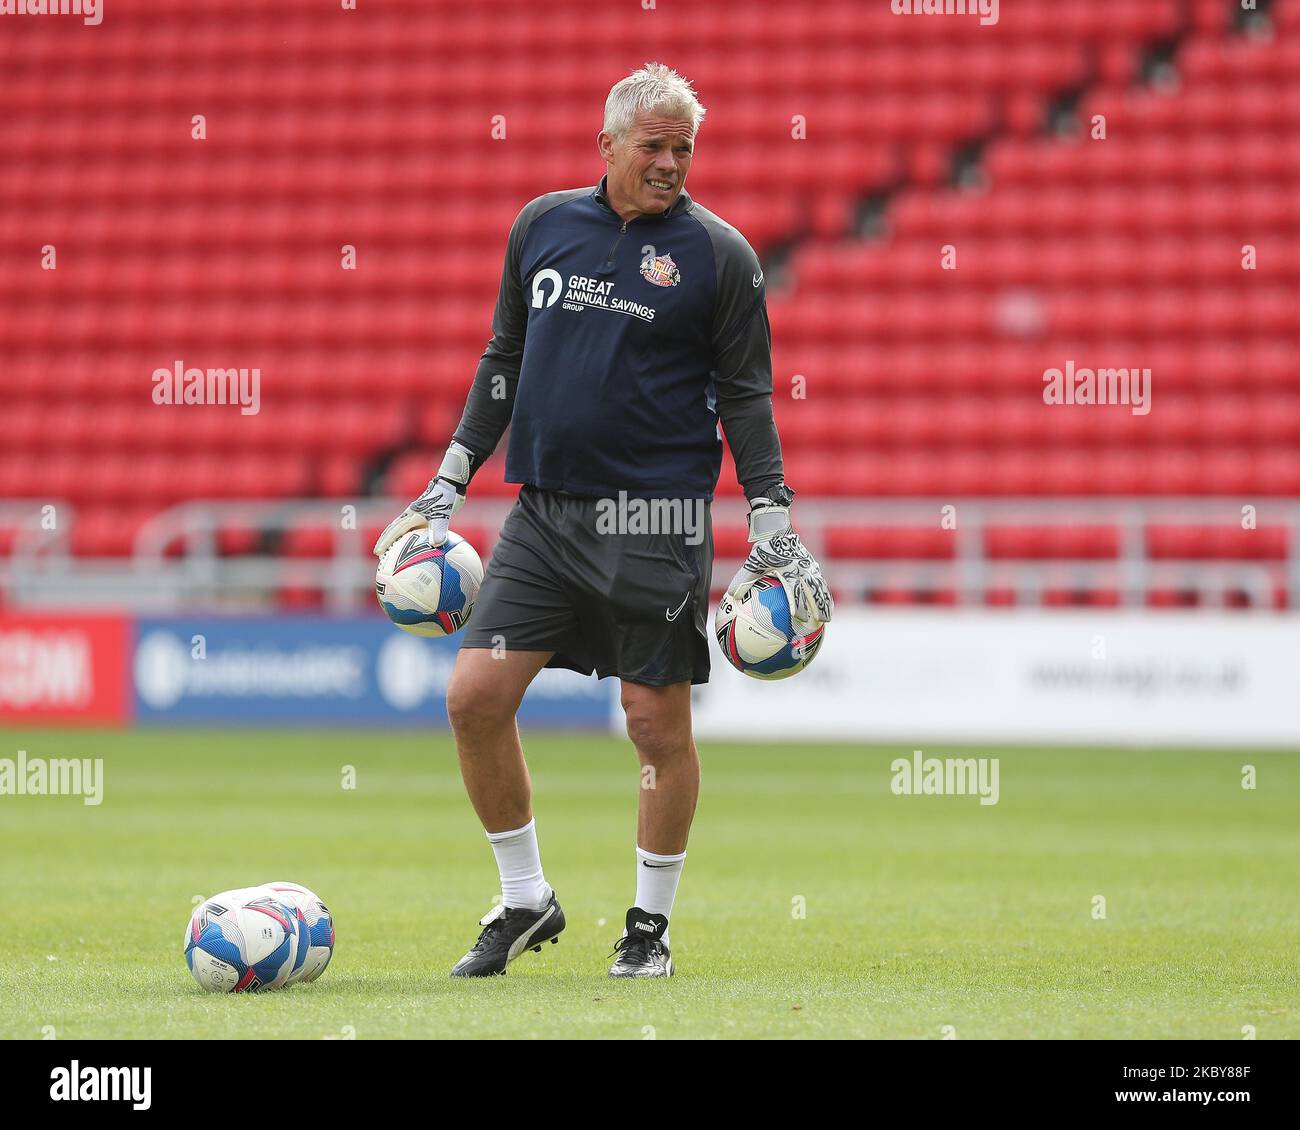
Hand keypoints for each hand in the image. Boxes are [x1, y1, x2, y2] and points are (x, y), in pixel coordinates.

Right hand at [372, 441, 472, 555]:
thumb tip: (437, 544)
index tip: (378, 552)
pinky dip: (411, 539)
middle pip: (393, 531)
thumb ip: (438, 530)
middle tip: (378, 554)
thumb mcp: (442, 516)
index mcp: (410, 515)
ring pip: (402, 531)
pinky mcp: (424, 518)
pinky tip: (416, 547)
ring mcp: (417, 517)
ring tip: (392, 553)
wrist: (449, 487)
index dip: (385, 542)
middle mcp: (410, 516)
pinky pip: (415, 531)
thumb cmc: (444, 499)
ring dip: (396, 541)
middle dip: (385, 542)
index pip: (394, 531)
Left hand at [725, 497, 833, 623]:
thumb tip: (732, 596)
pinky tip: (824, 603)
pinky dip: (823, 593)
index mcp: (789, 570)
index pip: (795, 590)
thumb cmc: (764, 548)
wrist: (777, 528)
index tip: (799, 618)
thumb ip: (744, 579)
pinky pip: (820, 581)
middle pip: (815, 590)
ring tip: (828, 617)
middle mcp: (803, 569)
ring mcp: (809, 566)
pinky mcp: (811, 564)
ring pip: (821, 587)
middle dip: (820, 606)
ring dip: (825, 601)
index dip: (798, 605)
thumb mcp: (752, 563)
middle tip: (823, 622)